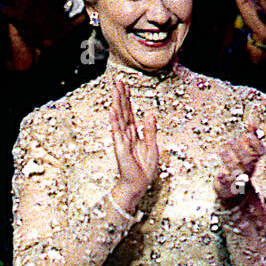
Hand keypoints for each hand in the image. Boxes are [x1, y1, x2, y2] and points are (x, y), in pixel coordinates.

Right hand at [109, 78, 158, 213]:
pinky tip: (112, 110)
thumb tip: (148, 112)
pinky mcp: (120, 148)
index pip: (129, 111)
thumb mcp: (152, 145)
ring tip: (115, 90)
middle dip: (120, 95)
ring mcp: (121, 140)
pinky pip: (117, 132)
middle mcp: (126, 134)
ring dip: (117, 103)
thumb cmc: (144, 168)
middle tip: (118, 80)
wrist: (138, 184)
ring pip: (119, 118)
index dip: (127, 98)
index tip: (125, 84)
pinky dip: (114, 120)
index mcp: (134, 133)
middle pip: (123, 110)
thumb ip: (150, 129)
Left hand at [214, 124, 264, 203]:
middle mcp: (249, 170)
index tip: (248, 135)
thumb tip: (252, 119)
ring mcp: (239, 178)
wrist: (232, 187)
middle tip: (230, 139)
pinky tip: (220, 174)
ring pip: (237, 171)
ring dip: (229, 160)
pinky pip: (227, 183)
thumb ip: (250, 135)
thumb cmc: (240, 164)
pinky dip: (224, 178)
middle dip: (239, 150)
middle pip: (247, 161)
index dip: (255, 145)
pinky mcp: (228, 185)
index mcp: (255, 160)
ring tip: (222, 150)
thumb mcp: (246, 149)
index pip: (260, 153)